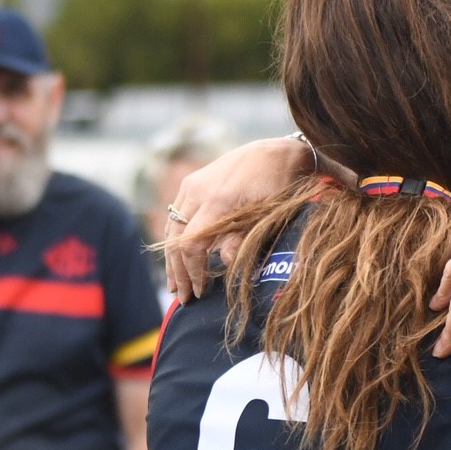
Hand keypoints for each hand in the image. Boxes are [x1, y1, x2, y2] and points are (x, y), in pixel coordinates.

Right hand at [165, 137, 315, 302]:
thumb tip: (225, 263)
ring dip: (172, 257)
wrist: (277, 152)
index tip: (201, 291)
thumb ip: (243, 238)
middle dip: (178, 271)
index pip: (191, 245)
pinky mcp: (193, 182)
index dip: (193, 271)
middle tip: (184, 297)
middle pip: (175, 239)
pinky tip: (178, 256)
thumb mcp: (267, 214)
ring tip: (175, 283)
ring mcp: (192, 185)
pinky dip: (176, 238)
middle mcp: (197, 191)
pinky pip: (176, 215)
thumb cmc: (278, 185)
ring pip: (172, 228)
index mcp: (216, 201)